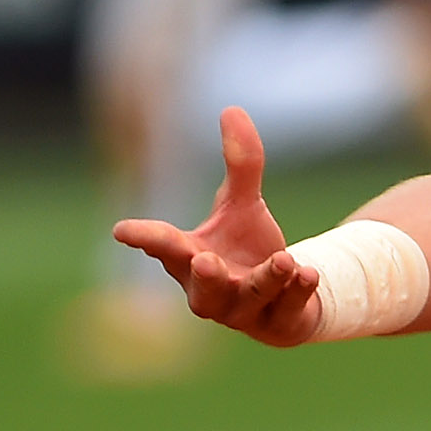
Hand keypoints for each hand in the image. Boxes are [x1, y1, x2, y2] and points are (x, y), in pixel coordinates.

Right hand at [112, 107, 321, 345]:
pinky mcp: (282, 320)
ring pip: (249, 299)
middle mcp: (213, 290)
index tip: (122, 230)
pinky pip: (288, 310)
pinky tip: (308, 272)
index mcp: (191, 260)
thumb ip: (241, 164)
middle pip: (201, 290)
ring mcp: (246, 310)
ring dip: (264, 280)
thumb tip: (231, 109)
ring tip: (284, 259)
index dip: (143, 238)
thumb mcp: (244, 204)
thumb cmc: (248, 248)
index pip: (164, 247)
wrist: (287, 298)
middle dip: (202, 277)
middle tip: (203, 259)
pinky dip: (297, 291)